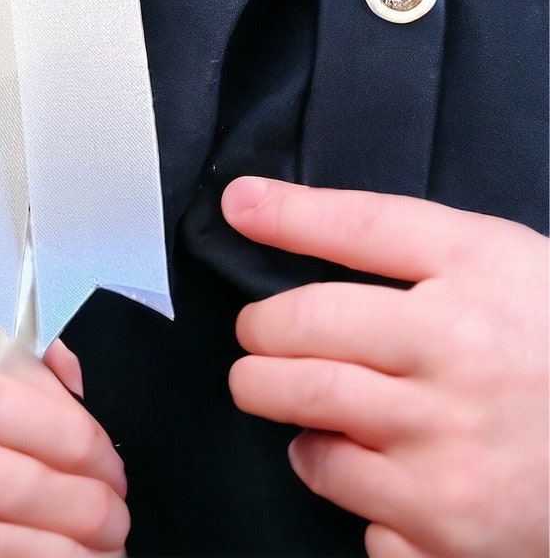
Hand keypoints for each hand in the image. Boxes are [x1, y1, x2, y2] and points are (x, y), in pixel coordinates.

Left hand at [222, 176, 548, 557]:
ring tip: (319, 405)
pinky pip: (361, 523)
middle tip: (262, 341)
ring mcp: (454, 461)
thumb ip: (370, 226)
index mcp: (475, 284)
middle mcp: (460, 368)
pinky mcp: (455, 535)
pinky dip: (358, 499)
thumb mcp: (485, 254)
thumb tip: (250, 203)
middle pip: (302, 347)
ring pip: (313, 443)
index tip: (241, 208)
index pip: (353, 234)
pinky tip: (389, 471)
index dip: (283, 220)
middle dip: (259, 343)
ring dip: (297, 424)